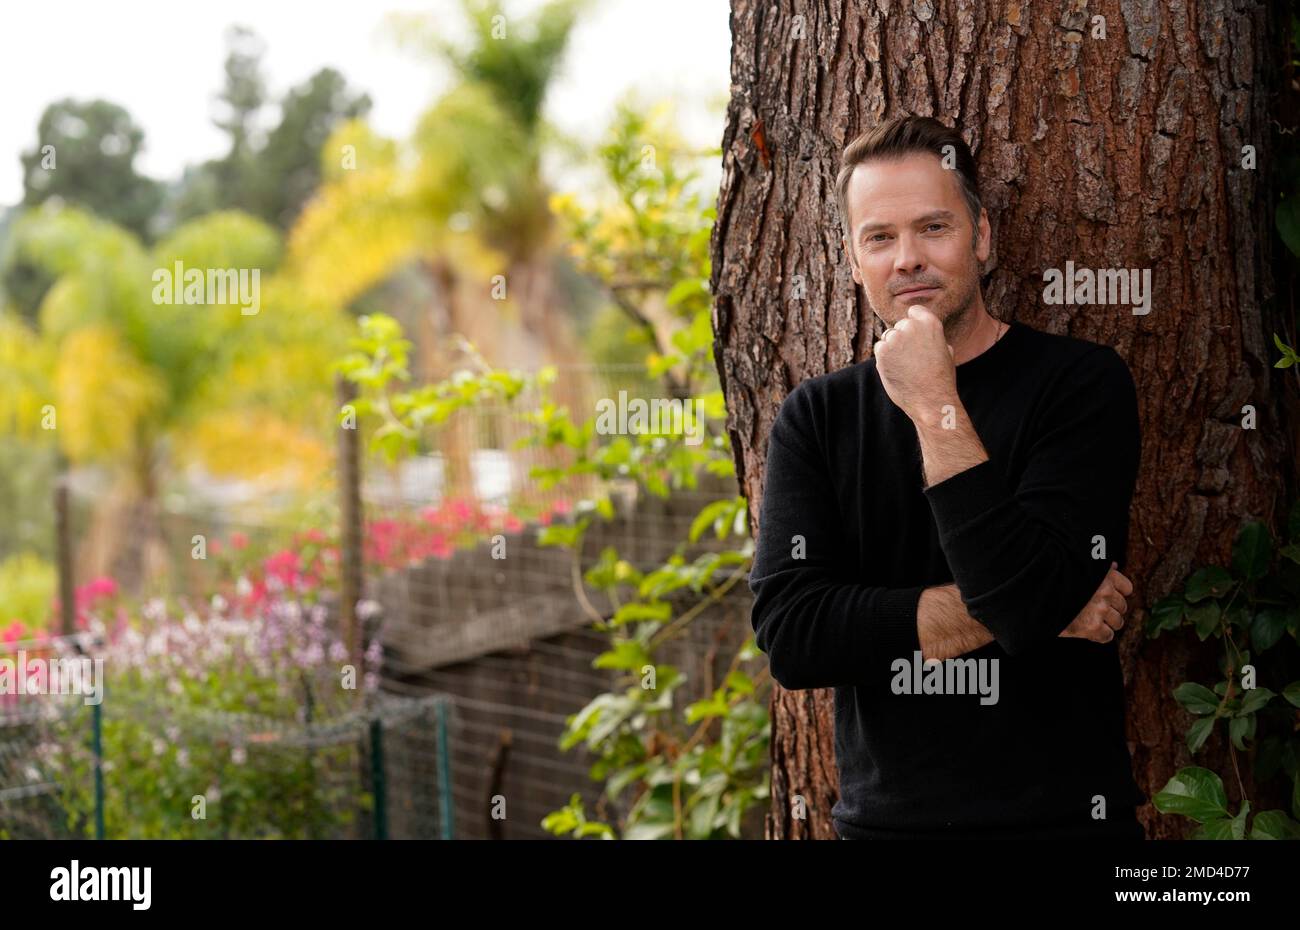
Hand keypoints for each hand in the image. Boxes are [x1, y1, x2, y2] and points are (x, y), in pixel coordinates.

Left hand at [874, 305, 957, 425]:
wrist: (931, 399)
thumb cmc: (941, 378)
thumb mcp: (946, 351)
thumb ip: (933, 337)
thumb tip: (926, 333)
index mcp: (930, 323)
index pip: (914, 311)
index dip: (913, 322)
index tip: (914, 335)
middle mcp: (911, 326)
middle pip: (899, 325)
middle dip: (902, 338)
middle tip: (911, 358)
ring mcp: (895, 338)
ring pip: (888, 337)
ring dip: (892, 348)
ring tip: (906, 366)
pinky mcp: (882, 351)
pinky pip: (879, 348)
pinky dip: (884, 358)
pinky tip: (896, 370)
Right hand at [1059, 561, 1132, 643]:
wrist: (1037, 592)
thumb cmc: (1054, 578)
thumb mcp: (1076, 566)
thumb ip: (1097, 566)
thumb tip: (1114, 565)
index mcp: (1104, 575)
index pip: (1126, 588)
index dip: (1117, 594)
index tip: (1107, 597)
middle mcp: (1105, 592)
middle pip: (1122, 606)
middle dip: (1111, 610)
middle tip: (1096, 611)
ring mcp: (1100, 610)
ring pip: (1118, 622)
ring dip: (1107, 623)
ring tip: (1092, 622)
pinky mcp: (1092, 626)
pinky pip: (1108, 636)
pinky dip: (1100, 636)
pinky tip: (1089, 632)